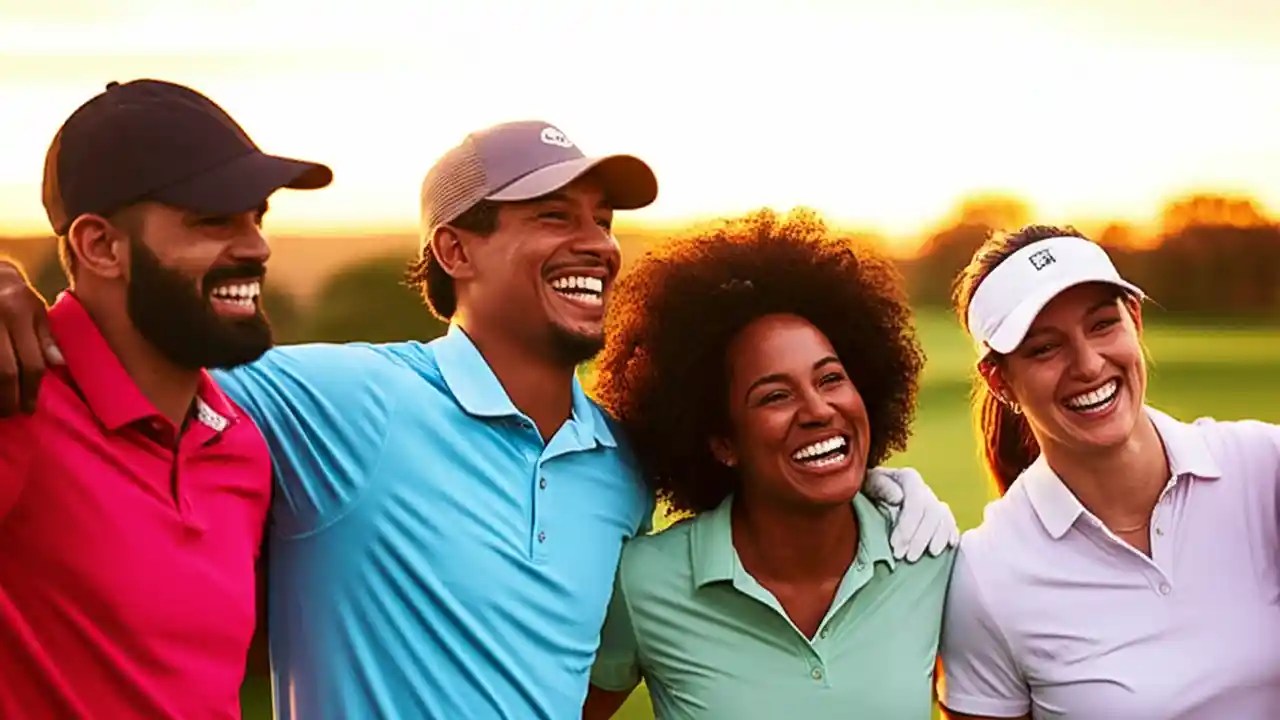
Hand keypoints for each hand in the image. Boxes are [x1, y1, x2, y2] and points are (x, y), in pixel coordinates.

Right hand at [0, 261, 61, 415]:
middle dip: (10, 398)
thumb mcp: (34, 307)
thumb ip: (45, 336)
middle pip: (5, 372)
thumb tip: (58, 364)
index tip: (29, 408)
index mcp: (17, 312)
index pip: (30, 362)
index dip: (31, 390)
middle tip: (12, 412)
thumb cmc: (11, 293)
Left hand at [863, 466, 959, 562]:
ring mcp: (933, 501)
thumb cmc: (867, 487)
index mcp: (909, 478)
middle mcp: (924, 489)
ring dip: (936, 540)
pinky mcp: (939, 514)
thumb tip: (899, 499)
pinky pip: (950, 523)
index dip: (907, 526)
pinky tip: (949, 547)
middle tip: (907, 558)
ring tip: (927, 556)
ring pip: (943, 519)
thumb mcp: (868, 482)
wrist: (873, 490)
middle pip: (931, 513)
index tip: (895, 546)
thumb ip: (881, 486)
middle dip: (920, 538)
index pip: (915, 503)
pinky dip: (950, 535)